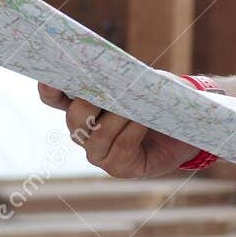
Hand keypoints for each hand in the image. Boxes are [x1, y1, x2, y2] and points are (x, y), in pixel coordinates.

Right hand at [37, 83, 201, 179]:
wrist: (185, 130)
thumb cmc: (157, 99)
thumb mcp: (141, 80)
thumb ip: (123, 75)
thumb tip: (113, 69)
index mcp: (81, 106)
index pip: (54, 98)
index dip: (50, 88)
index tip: (52, 76)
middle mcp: (83, 132)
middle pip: (75, 117)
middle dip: (89, 101)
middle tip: (106, 87)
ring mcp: (98, 153)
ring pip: (98, 134)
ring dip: (117, 115)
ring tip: (133, 101)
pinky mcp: (118, 167)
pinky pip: (121, 147)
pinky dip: (133, 130)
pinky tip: (144, 119)